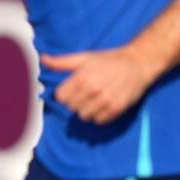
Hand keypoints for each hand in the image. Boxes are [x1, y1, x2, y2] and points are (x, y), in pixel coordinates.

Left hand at [40, 46, 156, 124]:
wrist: (137, 64)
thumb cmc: (108, 60)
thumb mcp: (84, 58)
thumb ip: (62, 62)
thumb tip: (43, 59)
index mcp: (82, 77)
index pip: (61, 97)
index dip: (64, 94)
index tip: (71, 90)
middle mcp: (93, 90)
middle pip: (71, 108)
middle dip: (75, 102)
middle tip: (84, 94)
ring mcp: (105, 101)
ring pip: (83, 116)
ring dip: (86, 110)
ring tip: (93, 99)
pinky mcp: (116, 109)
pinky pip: (98, 121)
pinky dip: (98, 116)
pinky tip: (102, 105)